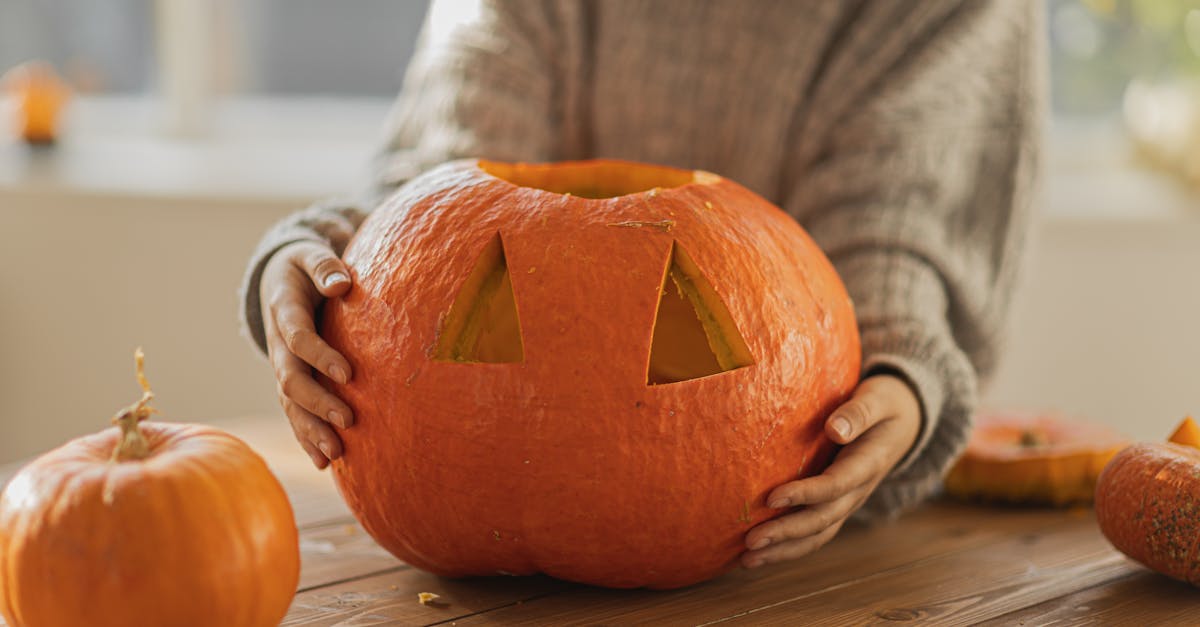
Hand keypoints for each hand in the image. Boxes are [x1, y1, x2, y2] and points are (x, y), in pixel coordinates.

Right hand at [260, 241, 354, 468]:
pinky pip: (294, 412)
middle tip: (347, 421)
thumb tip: (341, 283)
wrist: (279, 279)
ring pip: (290, 403)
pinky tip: (325, 463)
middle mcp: (278, 344)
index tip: (349, 374)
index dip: (321, 356)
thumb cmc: (305, 266)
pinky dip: (306, 437)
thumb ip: (324, 266)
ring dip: (310, 430)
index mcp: (283, 310)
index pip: (299, 338)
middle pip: (291, 379)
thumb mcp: (310, 256)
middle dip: (317, 402)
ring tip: (335, 454)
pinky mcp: (290, 381)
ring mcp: (282, 365)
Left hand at [742, 374, 920, 567]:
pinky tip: (760, 554)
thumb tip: (835, 429)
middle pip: (823, 520)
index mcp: (868, 464)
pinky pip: (815, 532)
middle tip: (750, 541)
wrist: (905, 421)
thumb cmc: (884, 403)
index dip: (805, 495)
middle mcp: (858, 490)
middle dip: (786, 533)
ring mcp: (848, 502)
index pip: (835, 486)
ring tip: (748, 560)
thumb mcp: (878, 399)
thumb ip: (858, 413)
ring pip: (818, 535)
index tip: (771, 498)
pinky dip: (788, 547)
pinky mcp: (837, 505)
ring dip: (784, 550)